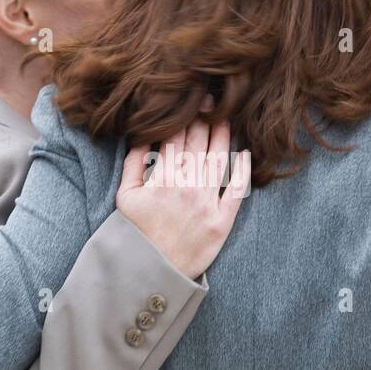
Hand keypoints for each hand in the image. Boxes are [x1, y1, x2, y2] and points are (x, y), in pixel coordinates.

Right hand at [116, 100, 250, 279]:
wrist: (149, 273)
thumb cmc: (135, 233)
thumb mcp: (125, 196)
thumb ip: (134, 163)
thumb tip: (143, 133)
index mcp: (162, 179)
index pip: (175, 138)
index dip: (182, 116)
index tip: (189, 98)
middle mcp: (186, 188)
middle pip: (198, 143)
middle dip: (203, 117)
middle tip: (210, 96)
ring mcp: (206, 204)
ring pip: (218, 160)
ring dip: (223, 134)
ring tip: (227, 115)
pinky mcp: (221, 222)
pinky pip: (237, 192)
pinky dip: (243, 171)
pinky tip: (245, 153)